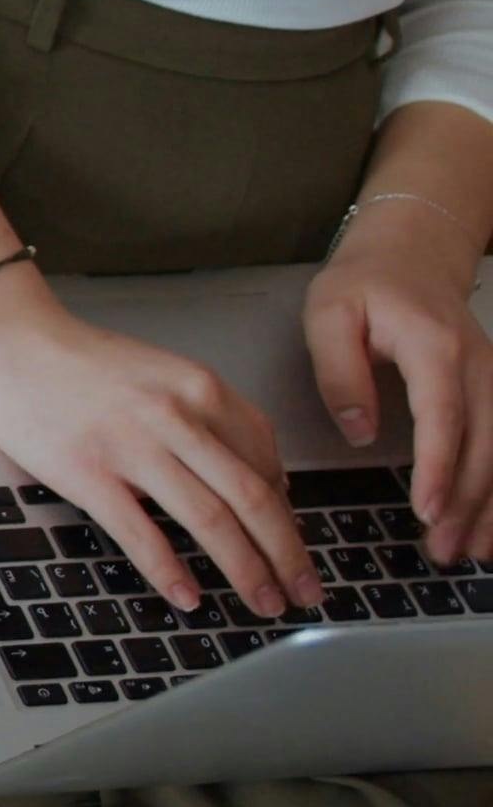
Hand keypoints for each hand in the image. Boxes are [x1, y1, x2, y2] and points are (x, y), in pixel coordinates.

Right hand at [0, 267, 315, 614]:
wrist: (9, 340)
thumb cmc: (80, 361)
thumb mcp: (163, 373)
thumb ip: (208, 418)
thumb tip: (254, 477)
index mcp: (200, 388)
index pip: (266, 460)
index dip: (289, 512)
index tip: (294, 544)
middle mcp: (176, 416)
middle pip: (252, 497)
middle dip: (288, 554)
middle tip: (305, 591)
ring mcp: (131, 445)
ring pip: (210, 519)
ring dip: (246, 569)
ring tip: (263, 602)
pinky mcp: (87, 472)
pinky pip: (140, 532)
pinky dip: (170, 571)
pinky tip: (188, 596)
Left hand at [309, 197, 492, 562]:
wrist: (412, 254)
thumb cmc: (365, 284)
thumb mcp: (329, 314)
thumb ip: (339, 373)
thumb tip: (358, 432)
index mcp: (437, 348)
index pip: (445, 417)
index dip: (440, 467)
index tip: (429, 510)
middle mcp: (480, 366)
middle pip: (485, 445)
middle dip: (467, 504)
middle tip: (443, 551)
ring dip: (492, 505)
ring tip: (472, 553)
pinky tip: (491, 525)